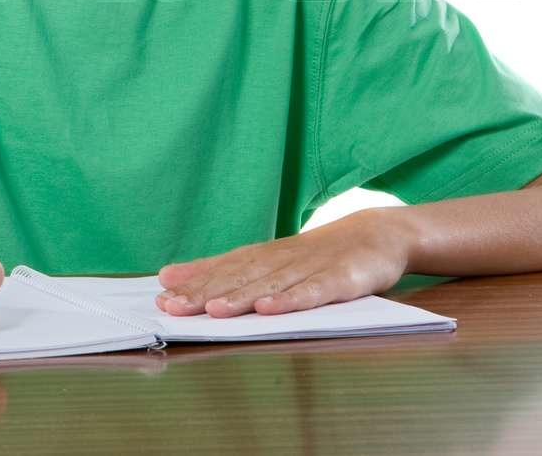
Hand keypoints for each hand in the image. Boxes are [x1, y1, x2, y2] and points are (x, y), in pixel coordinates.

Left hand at [156, 210, 410, 316]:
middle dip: (206, 292)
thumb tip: (165, 276)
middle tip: (175, 306)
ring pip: (272, 283)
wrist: (379, 233)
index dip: (193, 285)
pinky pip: (314, 291)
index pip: (222, 270)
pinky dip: (292, 299)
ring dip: (242, 296)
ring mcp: (312, 267)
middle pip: (240, 277)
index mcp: (261, 256)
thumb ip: (219, 270)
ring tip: (214, 309)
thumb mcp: (266, 261)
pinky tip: (270, 308)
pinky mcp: (342, 279)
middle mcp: (281, 259)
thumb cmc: (315, 254)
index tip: (162, 299)